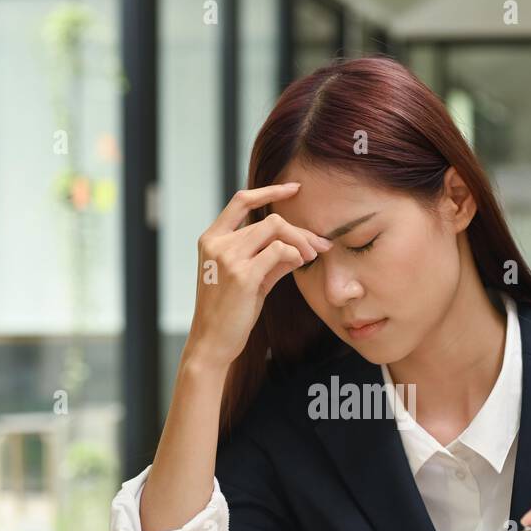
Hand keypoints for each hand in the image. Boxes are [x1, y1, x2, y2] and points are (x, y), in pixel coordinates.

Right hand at [187, 182, 332, 366]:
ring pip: (275, 230)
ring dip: (301, 242)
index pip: (241, 200)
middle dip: (300, 231)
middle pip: (269, 220)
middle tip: (319, 246)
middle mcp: (217, 243)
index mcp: (211, 239)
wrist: (212, 341)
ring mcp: (228, 258)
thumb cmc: (229, 311)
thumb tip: (300, 246)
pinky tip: (301, 264)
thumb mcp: (247, 278)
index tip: (294, 189)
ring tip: (311, 257)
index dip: (270, 191)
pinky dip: (295, 255)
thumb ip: (268, 258)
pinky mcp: (242, 275)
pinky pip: (279, 251)